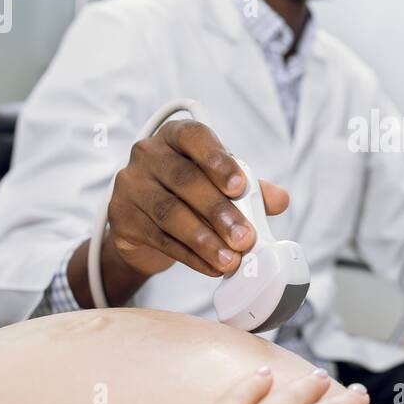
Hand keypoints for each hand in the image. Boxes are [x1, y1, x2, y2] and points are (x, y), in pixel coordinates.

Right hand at [107, 119, 290, 278]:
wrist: (145, 221)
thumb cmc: (190, 193)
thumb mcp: (221, 185)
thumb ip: (251, 190)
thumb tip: (280, 199)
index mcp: (175, 136)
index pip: (194, 136)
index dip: (217, 160)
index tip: (240, 186)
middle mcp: (148, 154)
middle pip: (184, 179)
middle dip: (218, 211)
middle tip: (245, 238)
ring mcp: (130, 186)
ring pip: (169, 213)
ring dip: (204, 240)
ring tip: (230, 260)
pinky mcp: (122, 219)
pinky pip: (159, 239)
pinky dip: (190, 256)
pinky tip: (212, 267)